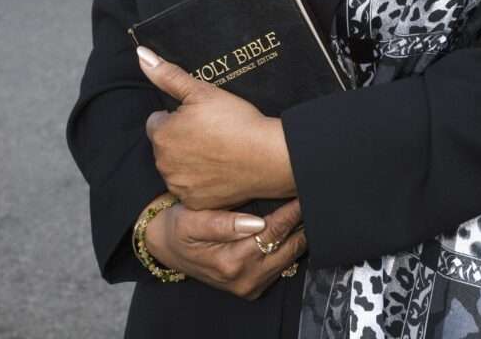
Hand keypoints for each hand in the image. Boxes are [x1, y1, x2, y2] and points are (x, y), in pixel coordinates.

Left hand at [137, 47, 296, 208]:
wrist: (267, 156)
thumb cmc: (234, 120)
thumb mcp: (201, 91)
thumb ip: (168, 75)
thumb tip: (141, 55)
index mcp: (161, 134)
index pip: (157, 121)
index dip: (178, 117)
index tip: (200, 116)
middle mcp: (163, 164)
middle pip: (165, 146)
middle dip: (181, 138)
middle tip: (211, 131)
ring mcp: (178, 186)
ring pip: (177, 167)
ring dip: (189, 160)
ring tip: (217, 149)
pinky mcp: (194, 203)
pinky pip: (191, 188)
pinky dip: (201, 181)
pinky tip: (220, 169)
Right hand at [144, 195, 306, 298]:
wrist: (167, 248)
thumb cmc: (178, 228)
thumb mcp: (191, 220)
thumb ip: (223, 223)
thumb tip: (256, 222)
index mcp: (230, 262)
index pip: (273, 232)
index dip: (291, 211)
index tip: (303, 192)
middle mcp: (244, 279)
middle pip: (288, 247)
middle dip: (302, 222)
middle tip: (312, 196)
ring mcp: (250, 286)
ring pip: (290, 258)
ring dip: (299, 234)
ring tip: (306, 209)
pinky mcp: (252, 287)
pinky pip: (282, 266)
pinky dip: (290, 246)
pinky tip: (293, 227)